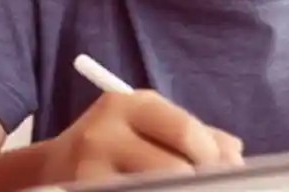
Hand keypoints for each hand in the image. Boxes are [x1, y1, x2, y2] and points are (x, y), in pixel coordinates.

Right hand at [40, 90, 243, 182]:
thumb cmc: (117, 144)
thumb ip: (197, 134)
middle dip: (201, 182)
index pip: (184, 130)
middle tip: (217, 188)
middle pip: (170, 167)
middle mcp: (104, 132)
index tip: (231, 172)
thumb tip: (235, 154)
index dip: (213, 156)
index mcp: (132, 104)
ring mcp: (87, 168)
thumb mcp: (151, 126)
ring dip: (181, 190)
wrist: (53, 166)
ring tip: (193, 189)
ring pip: (152, 187)